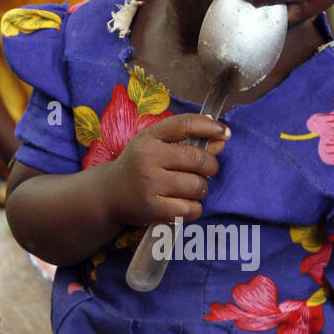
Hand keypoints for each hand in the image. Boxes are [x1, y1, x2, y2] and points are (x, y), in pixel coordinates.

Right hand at [105, 112, 229, 226]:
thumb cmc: (139, 166)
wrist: (109, 194)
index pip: (185, 124)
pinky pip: (190, 208)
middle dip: (211, 166)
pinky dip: (194, 208)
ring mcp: (149, 184)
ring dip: (202, 188)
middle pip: (197, 158)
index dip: (209, 127)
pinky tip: (186, 204)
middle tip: (207, 171)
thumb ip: (189, 142)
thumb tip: (222, 139)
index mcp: (149, 137)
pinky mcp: (152, 209)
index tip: (225, 132)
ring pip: (197, 185)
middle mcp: (147, 157)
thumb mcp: (157, 147)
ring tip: (192, 189)